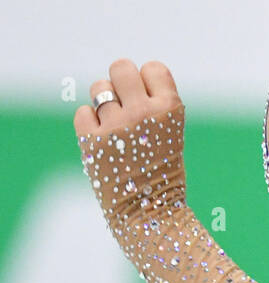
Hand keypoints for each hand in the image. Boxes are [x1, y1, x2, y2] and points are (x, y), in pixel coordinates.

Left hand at [73, 57, 263, 282]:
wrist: (150, 216)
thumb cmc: (165, 173)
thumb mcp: (173, 131)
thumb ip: (154, 104)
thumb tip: (128, 74)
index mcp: (171, 107)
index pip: (152, 67)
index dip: (148, 80)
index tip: (148, 100)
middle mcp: (143, 111)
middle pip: (121, 67)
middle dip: (120, 81)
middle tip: (123, 102)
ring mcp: (116, 125)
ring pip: (98, 87)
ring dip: (103, 102)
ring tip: (113, 125)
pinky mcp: (92, 142)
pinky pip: (82, 112)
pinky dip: (89, 124)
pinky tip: (102, 141)